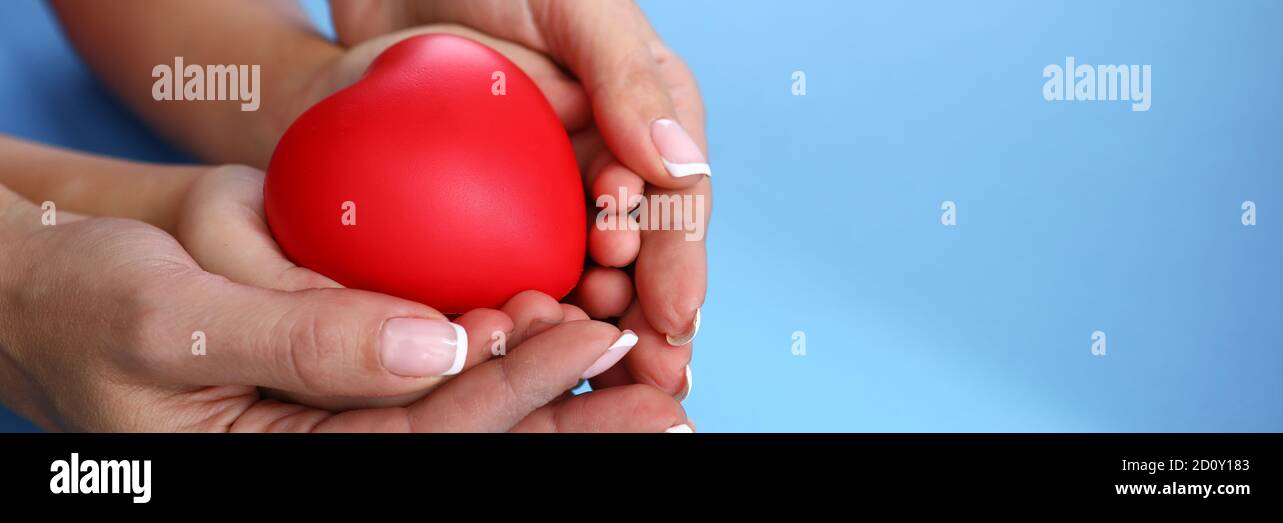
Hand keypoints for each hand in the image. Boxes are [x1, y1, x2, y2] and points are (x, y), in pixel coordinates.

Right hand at [0, 185, 686, 431]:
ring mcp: (352, 404)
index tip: (596, 343)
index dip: (517, 400)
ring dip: (558, 384)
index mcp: (291, 462)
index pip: (427, 446)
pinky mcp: (359, 358)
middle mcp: (336, 443)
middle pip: (474, 441)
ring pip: (472, 404)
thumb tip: (435, 347)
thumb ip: (304, 345)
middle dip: (573, 419)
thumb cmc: (86, 309)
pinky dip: (507, 341)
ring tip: (639, 351)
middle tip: (665, 387)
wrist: (62, 279)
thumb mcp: (172, 324)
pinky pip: (442, 359)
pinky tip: (568, 314)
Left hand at [329, 1, 710, 398]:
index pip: (678, 203)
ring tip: (585, 362)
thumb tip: (679, 161)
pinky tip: (519, 350)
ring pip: (584, 280)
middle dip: (649, 320)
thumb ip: (627, 76)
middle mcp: (608, 164)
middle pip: (641, 259)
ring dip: (591, 328)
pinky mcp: (496, 218)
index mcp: (648, 118)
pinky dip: (524, 316)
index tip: (673, 317)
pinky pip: (517, 274)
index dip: (680, 266)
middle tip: (645, 373)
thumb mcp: (576, 5)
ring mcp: (551, 196)